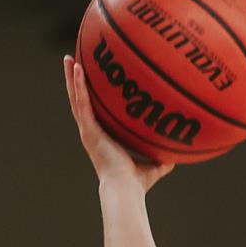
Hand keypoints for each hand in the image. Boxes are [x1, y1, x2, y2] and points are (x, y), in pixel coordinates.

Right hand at [62, 55, 174, 191]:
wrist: (126, 188)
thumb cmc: (137, 183)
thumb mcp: (154, 166)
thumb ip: (162, 158)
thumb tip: (177, 154)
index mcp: (101, 138)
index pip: (93, 112)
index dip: (89, 96)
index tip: (88, 81)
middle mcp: (91, 132)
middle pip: (79, 100)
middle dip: (74, 81)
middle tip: (72, 61)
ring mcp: (88, 131)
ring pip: (76, 98)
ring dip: (71, 77)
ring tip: (68, 58)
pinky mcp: (89, 130)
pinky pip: (82, 103)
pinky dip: (78, 85)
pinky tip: (77, 69)